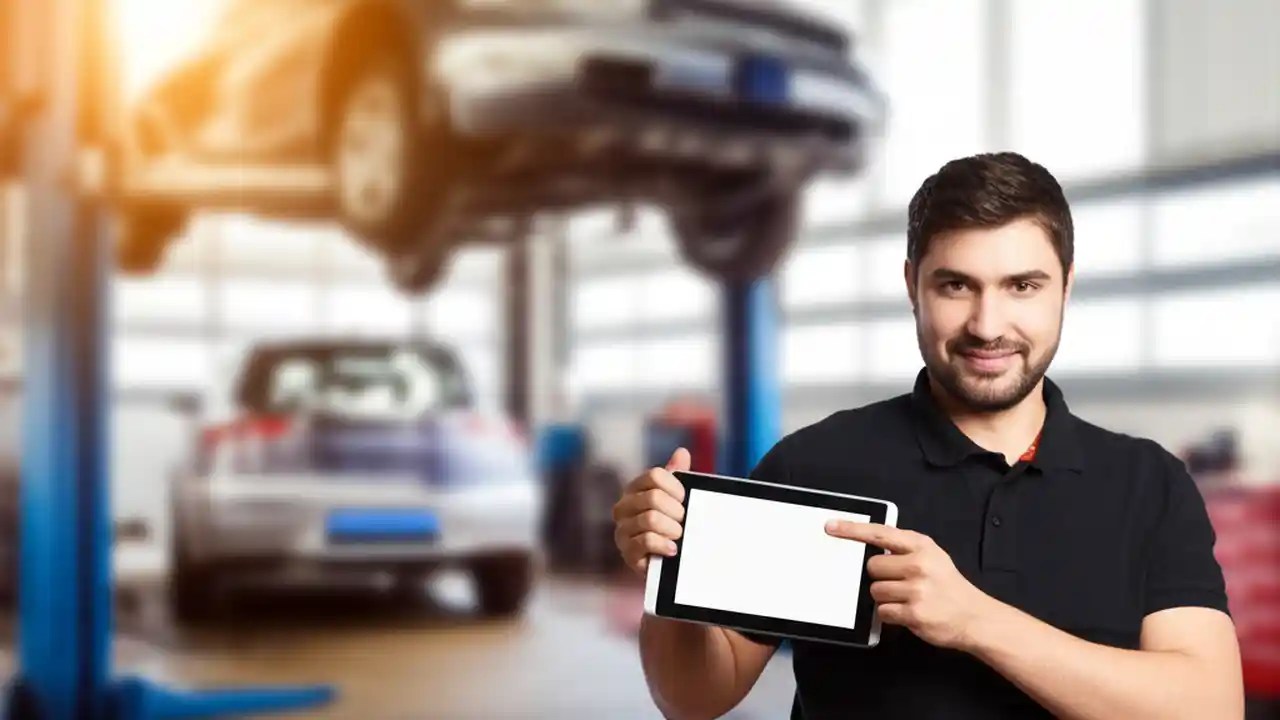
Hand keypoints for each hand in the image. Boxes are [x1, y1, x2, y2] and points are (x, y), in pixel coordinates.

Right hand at [612, 448, 689, 577]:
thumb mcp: (676, 500)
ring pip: (651, 519)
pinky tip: (672, 549)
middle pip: (654, 497)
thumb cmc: (671, 525)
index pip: (655, 476)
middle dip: (676, 511)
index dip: (676, 487)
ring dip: (672, 529)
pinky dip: (665, 545)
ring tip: (678, 536)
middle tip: (683, 521)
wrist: (669, 562)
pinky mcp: (627, 552)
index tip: (684, 499)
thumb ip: (678, 476)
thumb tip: (682, 452)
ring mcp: (622, 530)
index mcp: (635, 489)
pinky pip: (647, 541)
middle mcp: (623, 507)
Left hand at [825, 521, 999, 650]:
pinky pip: (882, 612)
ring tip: (908, 599)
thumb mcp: (933, 556)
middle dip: (880, 577)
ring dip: (886, 598)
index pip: (880, 533)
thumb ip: (905, 549)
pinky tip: (908, 612)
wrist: (975, 617)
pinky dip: (891, 614)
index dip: (852, 530)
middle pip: (872, 567)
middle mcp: (919, 564)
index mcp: (921, 546)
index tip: (831, 527)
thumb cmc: (949, 587)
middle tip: (900, 583)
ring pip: (875, 591)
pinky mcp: (913, 613)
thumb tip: (870, 548)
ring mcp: (916, 590)